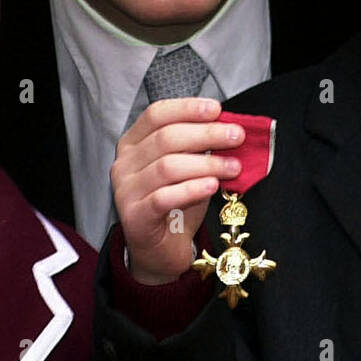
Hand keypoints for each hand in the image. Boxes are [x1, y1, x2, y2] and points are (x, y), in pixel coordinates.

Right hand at [111, 98, 243, 284]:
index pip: (156, 114)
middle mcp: (124, 163)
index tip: (217, 109)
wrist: (161, 251)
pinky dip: (191, 189)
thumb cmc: (176, 204)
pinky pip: (164, 198)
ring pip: (167, 167)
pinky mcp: (135, 217)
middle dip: (206, 134)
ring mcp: (126, 190)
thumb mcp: (189, 168)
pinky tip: (212, 186)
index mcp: (133, 143)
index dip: (187, 108)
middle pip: (165, 138)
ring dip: (206, 164)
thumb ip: (200, 147)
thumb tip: (230, 128)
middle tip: (236, 136)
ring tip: (233, 167)